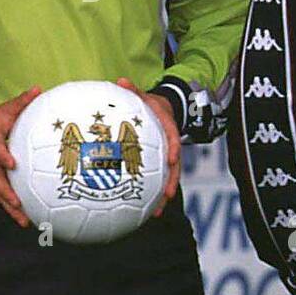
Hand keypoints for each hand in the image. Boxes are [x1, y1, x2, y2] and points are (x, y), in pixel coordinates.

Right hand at [0, 87, 41, 227]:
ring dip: (11, 208)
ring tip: (25, 222)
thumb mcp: (6, 108)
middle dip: (6, 193)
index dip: (2, 156)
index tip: (12, 163)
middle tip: (18, 204)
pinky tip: (27, 219)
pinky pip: (4, 195)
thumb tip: (38, 89)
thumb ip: (22, 101)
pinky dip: (13, 208)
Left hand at [116, 78, 180, 216]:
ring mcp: (165, 158)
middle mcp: (169, 146)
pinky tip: (143, 212)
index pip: (173, 137)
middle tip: (166, 196)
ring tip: (156, 213)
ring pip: (167, 179)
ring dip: (163, 196)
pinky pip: (155, 182)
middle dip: (172, 182)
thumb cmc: (148, 104)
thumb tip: (121, 81)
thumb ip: (132, 89)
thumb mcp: (142, 95)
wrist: (160, 111)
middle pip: (174, 166)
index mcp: (167, 128)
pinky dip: (151, 196)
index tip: (173, 158)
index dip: (174, 148)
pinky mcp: (158, 166)